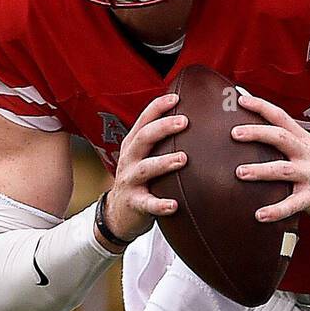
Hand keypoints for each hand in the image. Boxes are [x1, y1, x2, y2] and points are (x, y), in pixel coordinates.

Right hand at [101, 93, 186, 242]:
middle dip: (163, 128)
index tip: (176, 97)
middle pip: (144, 138)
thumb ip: (160, 141)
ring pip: (146, 168)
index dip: (158, 107)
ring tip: (183, 159)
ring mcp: (130, 181)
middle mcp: (129, 159)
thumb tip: (191, 119)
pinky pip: (148, 204)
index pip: (144, 120)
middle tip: (184, 122)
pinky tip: (174, 205)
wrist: (118, 213)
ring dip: (164, 162)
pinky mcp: (134, 203)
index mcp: (133, 145)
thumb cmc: (140, 180)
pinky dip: (160, 204)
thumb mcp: (144, 156)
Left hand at [231, 93, 309, 223]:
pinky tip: (260, 215)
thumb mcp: (306, 152)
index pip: (281, 117)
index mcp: (303, 140)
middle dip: (257, 133)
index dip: (262, 106)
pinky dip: (276, 210)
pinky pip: (293, 204)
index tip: (241, 98)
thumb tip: (251, 136)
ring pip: (284, 170)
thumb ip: (284, 144)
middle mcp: (307, 154)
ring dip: (261, 170)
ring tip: (240, 172)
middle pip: (281, 137)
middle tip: (235, 133)